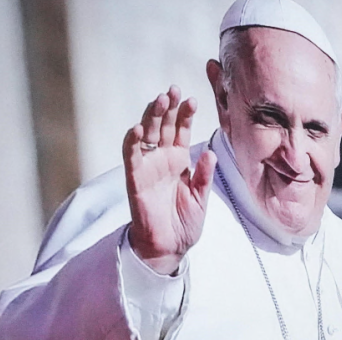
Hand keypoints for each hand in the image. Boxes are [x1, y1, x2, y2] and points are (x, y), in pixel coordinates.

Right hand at [123, 86, 216, 274]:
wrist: (169, 246)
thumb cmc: (184, 222)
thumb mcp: (201, 197)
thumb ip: (204, 175)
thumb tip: (210, 153)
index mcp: (179, 160)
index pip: (180, 130)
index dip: (185, 114)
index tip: (192, 98)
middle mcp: (162, 159)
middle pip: (162, 126)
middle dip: (167, 108)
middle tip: (173, 89)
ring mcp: (147, 167)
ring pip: (146, 135)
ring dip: (150, 117)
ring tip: (159, 100)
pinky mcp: (135, 180)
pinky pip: (131, 158)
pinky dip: (132, 143)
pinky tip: (137, 128)